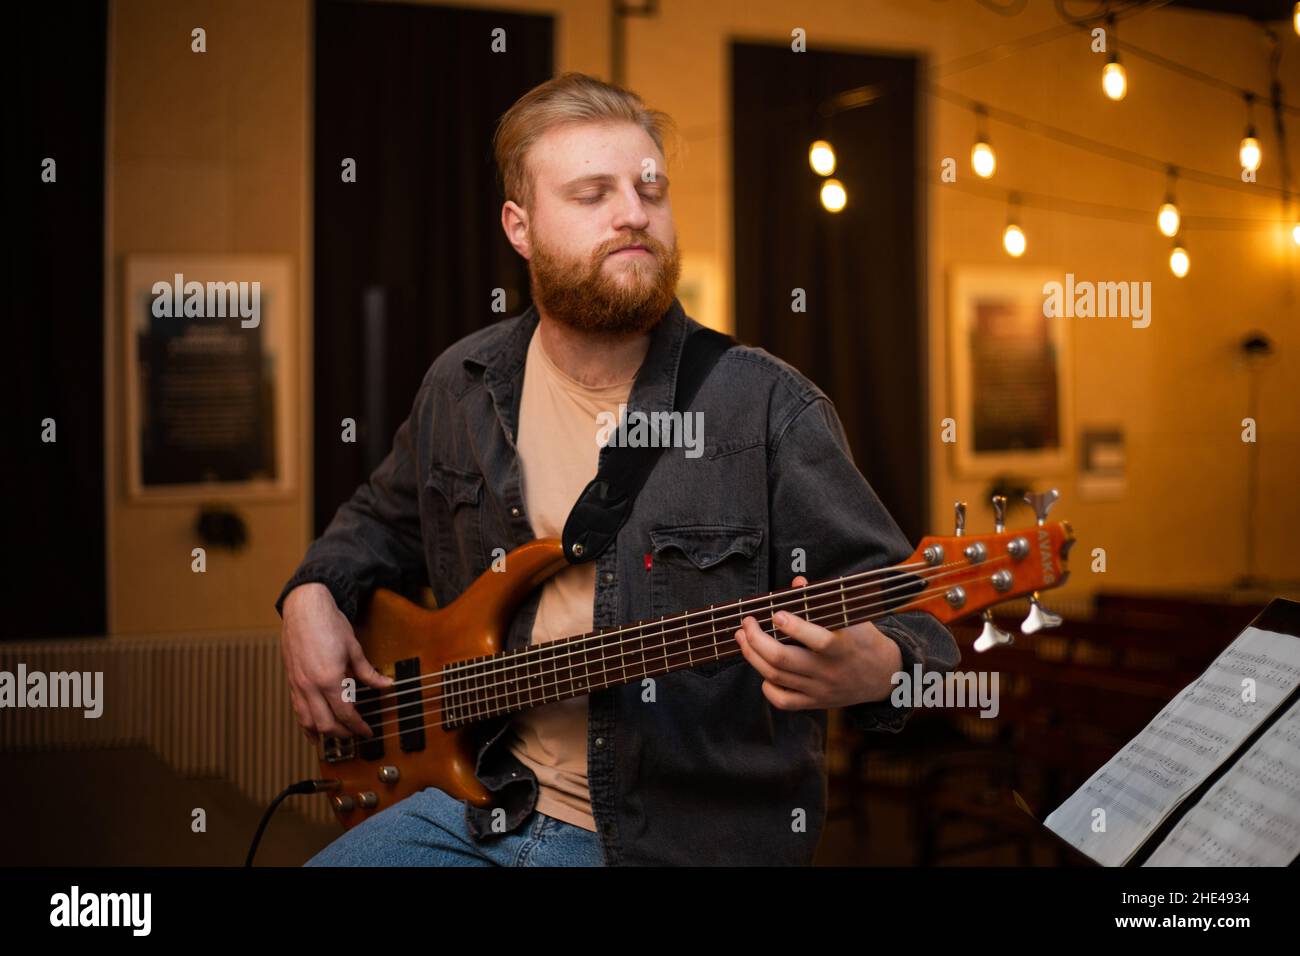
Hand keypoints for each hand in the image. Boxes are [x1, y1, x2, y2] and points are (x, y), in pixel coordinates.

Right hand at [281, 583, 393, 741]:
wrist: (304, 608)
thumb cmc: (328, 624)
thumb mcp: (354, 648)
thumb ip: (368, 672)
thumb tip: (386, 685)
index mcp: (329, 680)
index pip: (346, 714)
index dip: (358, 727)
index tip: (367, 732)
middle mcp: (310, 686)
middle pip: (326, 724)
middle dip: (342, 734)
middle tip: (355, 734)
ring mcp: (298, 685)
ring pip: (307, 721)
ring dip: (322, 733)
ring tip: (335, 738)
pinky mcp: (291, 681)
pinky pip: (297, 709)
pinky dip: (305, 722)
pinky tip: (312, 728)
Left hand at [733, 575, 902, 710]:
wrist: (884, 676)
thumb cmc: (864, 640)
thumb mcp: (852, 617)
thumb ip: (823, 601)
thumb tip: (797, 582)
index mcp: (843, 647)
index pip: (818, 640)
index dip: (794, 627)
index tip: (776, 613)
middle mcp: (829, 671)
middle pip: (783, 660)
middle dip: (756, 640)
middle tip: (746, 623)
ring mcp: (819, 689)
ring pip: (776, 677)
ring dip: (752, 656)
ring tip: (743, 638)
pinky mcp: (814, 703)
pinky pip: (782, 701)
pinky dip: (766, 685)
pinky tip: (763, 669)